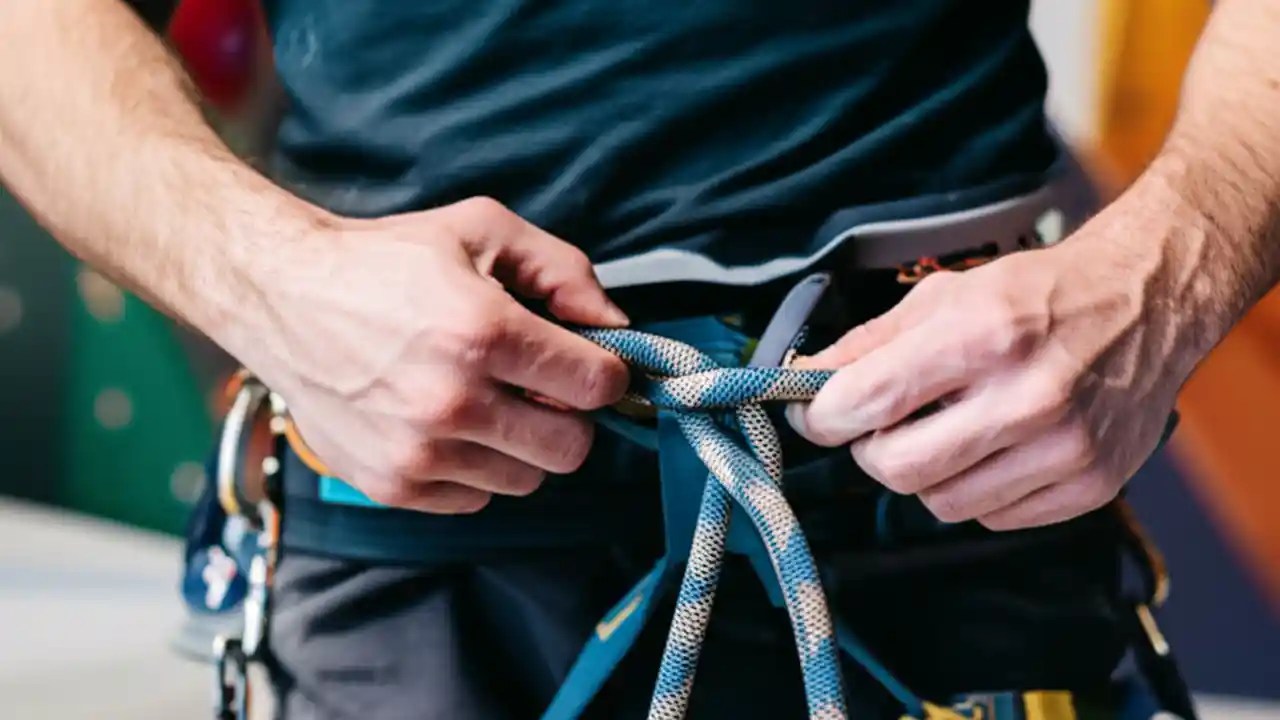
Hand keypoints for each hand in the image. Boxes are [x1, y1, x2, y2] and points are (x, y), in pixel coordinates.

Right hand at [246, 197, 629, 513]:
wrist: (282, 296)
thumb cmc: (386, 260)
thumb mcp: (482, 229)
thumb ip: (564, 272)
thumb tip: (618, 326)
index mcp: (483, 331)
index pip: (597, 385)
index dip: (604, 372)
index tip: (588, 363)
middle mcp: (453, 400)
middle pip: (572, 448)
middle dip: (570, 416)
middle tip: (540, 386)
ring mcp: (419, 451)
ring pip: (527, 480)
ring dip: (522, 445)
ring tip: (486, 400)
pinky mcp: (392, 484)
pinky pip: (475, 500)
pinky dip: (476, 468)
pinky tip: (447, 423)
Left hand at [787, 203, 1193, 529]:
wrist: (1149, 302)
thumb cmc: (1040, 293)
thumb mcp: (947, 295)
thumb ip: (869, 342)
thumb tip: (803, 380)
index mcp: (984, 335)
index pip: (869, 400)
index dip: (823, 416)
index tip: (816, 414)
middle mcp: (1028, 397)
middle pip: (897, 468)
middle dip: (869, 449)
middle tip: (879, 424)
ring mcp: (1065, 448)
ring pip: (941, 502)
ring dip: (922, 473)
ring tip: (943, 430)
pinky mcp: (1091, 485)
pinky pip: (993, 516)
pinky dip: (974, 489)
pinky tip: (990, 448)